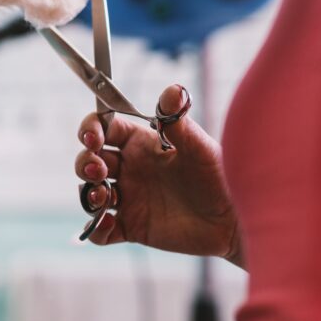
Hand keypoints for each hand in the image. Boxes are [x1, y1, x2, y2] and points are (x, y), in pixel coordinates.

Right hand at [74, 85, 244, 267]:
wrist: (235, 219)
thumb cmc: (220, 175)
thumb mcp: (198, 146)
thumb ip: (177, 121)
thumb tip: (174, 89)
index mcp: (141, 145)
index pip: (104, 129)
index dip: (90, 129)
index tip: (93, 137)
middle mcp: (130, 170)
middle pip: (89, 160)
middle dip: (85, 163)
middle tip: (99, 171)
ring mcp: (129, 199)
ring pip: (89, 194)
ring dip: (87, 194)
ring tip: (103, 197)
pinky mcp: (132, 228)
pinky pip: (100, 231)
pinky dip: (95, 230)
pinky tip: (108, 224)